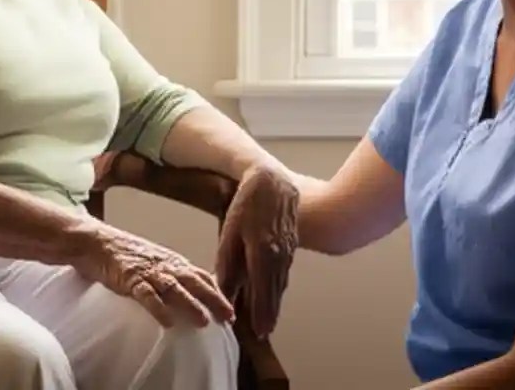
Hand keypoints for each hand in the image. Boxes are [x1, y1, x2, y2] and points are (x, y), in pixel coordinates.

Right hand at [72, 221, 234, 327]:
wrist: (95, 241)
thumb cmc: (124, 255)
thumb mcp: (154, 262)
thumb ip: (171, 275)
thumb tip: (190, 293)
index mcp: (172, 261)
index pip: (201, 275)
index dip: (217, 291)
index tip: (232, 309)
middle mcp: (164, 264)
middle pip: (194, 281)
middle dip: (213, 299)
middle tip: (229, 318)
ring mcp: (147, 270)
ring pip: (174, 287)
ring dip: (190, 304)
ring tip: (204, 322)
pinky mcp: (129, 277)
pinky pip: (145, 294)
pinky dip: (157, 308)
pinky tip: (167, 322)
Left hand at [215, 163, 299, 337]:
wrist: (273, 181)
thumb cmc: (246, 203)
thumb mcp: (230, 233)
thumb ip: (227, 264)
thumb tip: (223, 291)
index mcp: (263, 254)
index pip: (263, 293)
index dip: (261, 314)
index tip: (259, 333)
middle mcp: (280, 256)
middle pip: (275, 292)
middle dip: (270, 313)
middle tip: (265, 332)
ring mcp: (289, 250)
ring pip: (281, 281)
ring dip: (275, 301)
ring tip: (269, 318)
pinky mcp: (292, 244)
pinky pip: (284, 270)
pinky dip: (279, 284)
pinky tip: (274, 291)